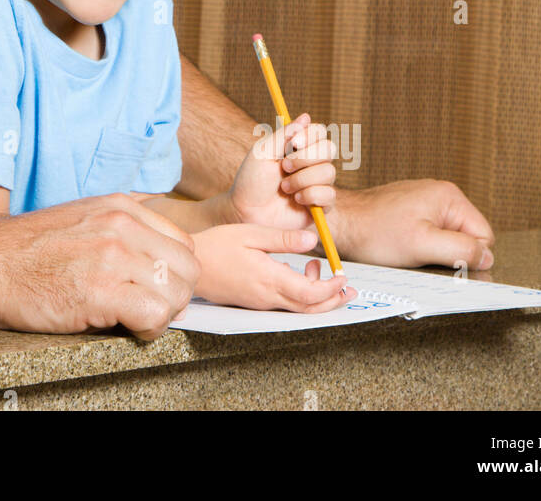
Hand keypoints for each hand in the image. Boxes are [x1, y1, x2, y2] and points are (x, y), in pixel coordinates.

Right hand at [0, 193, 199, 339]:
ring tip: (132, 318)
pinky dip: (147, 330)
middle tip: (148, 309)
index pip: (182, 243)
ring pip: (176, 293)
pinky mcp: (101, 290)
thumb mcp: (81, 219)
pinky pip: (154, 315)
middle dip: (175, 296)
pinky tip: (123, 327)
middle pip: (188, 268)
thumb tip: (158, 264)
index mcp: (120, 207)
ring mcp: (112, 256)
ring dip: (161, 315)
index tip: (155, 290)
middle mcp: (121, 225)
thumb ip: (120, 232)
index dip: (174, 274)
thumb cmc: (27, 251)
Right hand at [191, 224, 350, 311]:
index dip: (331, 288)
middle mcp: (267, 296)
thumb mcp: (250, 234)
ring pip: (298, 307)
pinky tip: (296, 272)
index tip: (342, 276)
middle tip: (349, 290)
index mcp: (269, 278)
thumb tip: (312, 239)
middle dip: (334, 300)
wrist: (191, 266)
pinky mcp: (254, 301)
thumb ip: (283, 239)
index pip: (311, 293)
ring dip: (316, 294)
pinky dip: (299, 293)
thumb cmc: (216, 246)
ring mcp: (260, 301)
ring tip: (318, 268)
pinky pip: (284, 303)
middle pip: (310, 307)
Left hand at [219, 113, 336, 229]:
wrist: (246, 212)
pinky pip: (329, 195)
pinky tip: (296, 200)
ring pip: (329, 172)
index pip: (319, 132)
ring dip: (302, 179)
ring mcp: (318, 184)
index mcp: (298, 148)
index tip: (293, 143)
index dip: (310, 135)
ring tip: (284, 188)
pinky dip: (310, 195)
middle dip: (305, 158)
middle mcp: (311, 164)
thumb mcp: (263, 152)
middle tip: (284, 167)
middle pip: (329, 149)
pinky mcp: (321, 206)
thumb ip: (284, 134)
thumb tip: (306, 116)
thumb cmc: (251, 181)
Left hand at [323, 178, 495, 269]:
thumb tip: (488, 257)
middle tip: (423, 257)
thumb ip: (461, 250)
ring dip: (434, 252)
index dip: (468, 256)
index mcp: (449, 198)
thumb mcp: (423, 245)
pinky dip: (421, 246)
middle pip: (466, 237)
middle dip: (450, 253)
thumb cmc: (373, 232)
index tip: (444, 261)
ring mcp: (424, 202)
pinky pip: (430, 234)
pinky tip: (402, 248)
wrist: (339, 222)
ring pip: (448, 238)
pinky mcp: (410, 212)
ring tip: (409, 251)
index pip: (484, 236)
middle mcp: (440, 195)